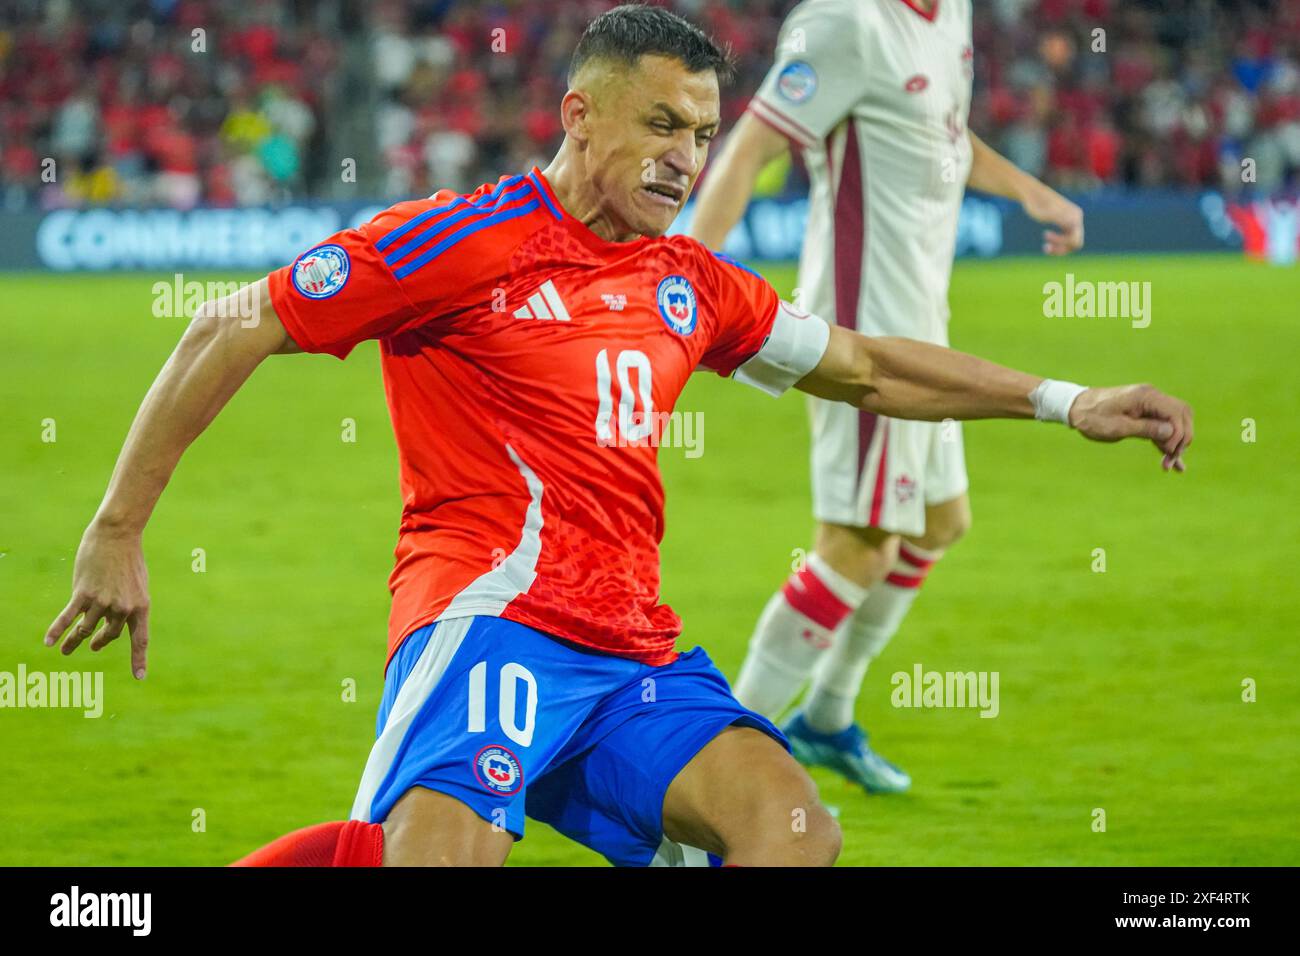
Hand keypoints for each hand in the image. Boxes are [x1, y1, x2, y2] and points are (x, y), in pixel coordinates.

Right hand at [45, 521, 150, 678]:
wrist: (118, 536)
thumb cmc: (128, 558)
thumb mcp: (137, 584)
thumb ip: (128, 603)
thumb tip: (113, 620)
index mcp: (141, 606)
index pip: (140, 639)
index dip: (139, 659)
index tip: (139, 677)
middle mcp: (122, 608)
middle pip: (108, 634)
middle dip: (99, 642)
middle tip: (93, 647)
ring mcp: (102, 602)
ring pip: (85, 629)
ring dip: (74, 641)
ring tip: (66, 650)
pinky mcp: (83, 594)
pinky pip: (68, 617)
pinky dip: (58, 630)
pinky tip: (49, 642)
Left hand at [1022, 184, 1083, 254]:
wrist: (1032, 194)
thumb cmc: (1036, 204)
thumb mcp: (1044, 213)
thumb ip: (1058, 218)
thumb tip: (1073, 223)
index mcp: (1074, 216)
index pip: (1075, 239)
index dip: (1061, 243)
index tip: (1044, 235)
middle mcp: (1076, 218)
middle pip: (1076, 243)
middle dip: (1062, 249)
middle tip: (1045, 248)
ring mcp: (1072, 220)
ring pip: (1072, 242)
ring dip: (1060, 249)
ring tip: (1045, 248)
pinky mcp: (1066, 223)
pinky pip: (1067, 238)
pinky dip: (1058, 244)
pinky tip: (1046, 244)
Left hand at [1069, 384, 1193, 471]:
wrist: (1076, 408)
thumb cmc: (1093, 417)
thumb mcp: (1118, 427)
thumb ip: (1146, 429)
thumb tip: (1172, 432)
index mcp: (1146, 396)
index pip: (1177, 412)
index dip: (1178, 433)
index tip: (1169, 451)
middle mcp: (1151, 397)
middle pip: (1181, 416)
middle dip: (1181, 438)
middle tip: (1171, 459)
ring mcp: (1149, 405)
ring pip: (1174, 422)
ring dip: (1174, 443)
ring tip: (1169, 465)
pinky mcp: (1144, 414)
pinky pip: (1162, 427)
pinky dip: (1166, 442)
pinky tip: (1173, 462)